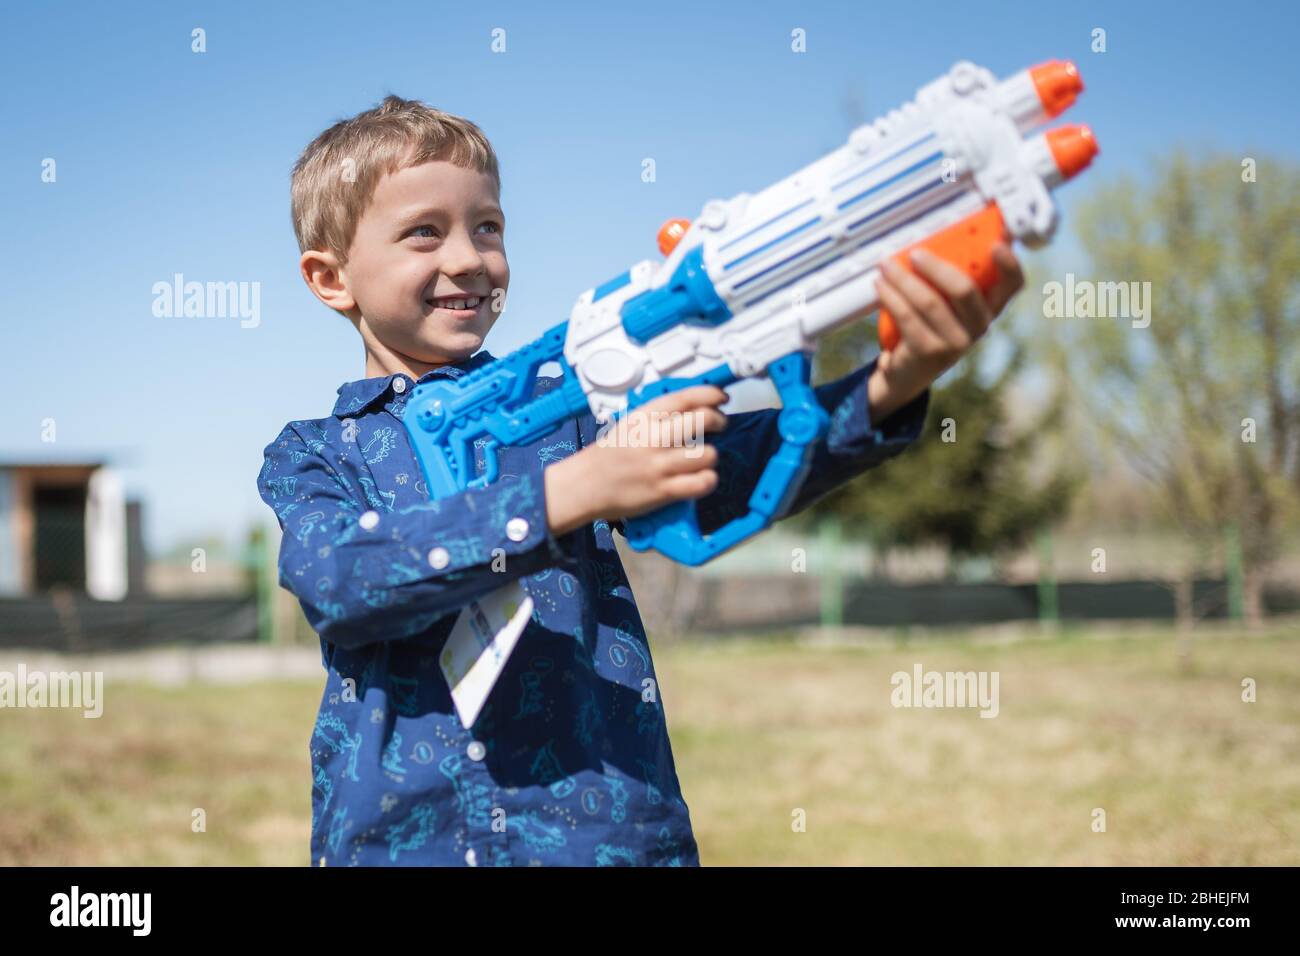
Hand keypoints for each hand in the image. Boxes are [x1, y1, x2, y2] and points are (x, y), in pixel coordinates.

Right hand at [544, 385, 728, 535]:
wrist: (583, 485)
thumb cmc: (607, 456)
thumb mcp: (629, 424)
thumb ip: (658, 417)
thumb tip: (693, 409)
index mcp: (644, 417)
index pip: (686, 397)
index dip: (711, 394)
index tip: (722, 398)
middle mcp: (654, 438)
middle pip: (705, 420)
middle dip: (719, 421)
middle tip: (719, 426)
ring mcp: (659, 465)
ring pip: (709, 453)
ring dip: (712, 456)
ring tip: (704, 458)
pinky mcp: (663, 491)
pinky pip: (702, 483)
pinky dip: (708, 480)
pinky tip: (702, 478)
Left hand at [867, 242, 1024, 419]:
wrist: (904, 374)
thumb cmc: (927, 328)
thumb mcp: (946, 306)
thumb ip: (948, 279)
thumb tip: (936, 239)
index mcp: (989, 309)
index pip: (1012, 285)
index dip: (1009, 264)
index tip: (996, 244)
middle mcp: (978, 327)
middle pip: (965, 289)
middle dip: (936, 266)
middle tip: (914, 253)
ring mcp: (956, 343)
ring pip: (930, 302)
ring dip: (904, 279)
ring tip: (886, 265)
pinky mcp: (929, 353)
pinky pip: (908, 317)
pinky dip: (891, 297)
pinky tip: (880, 286)